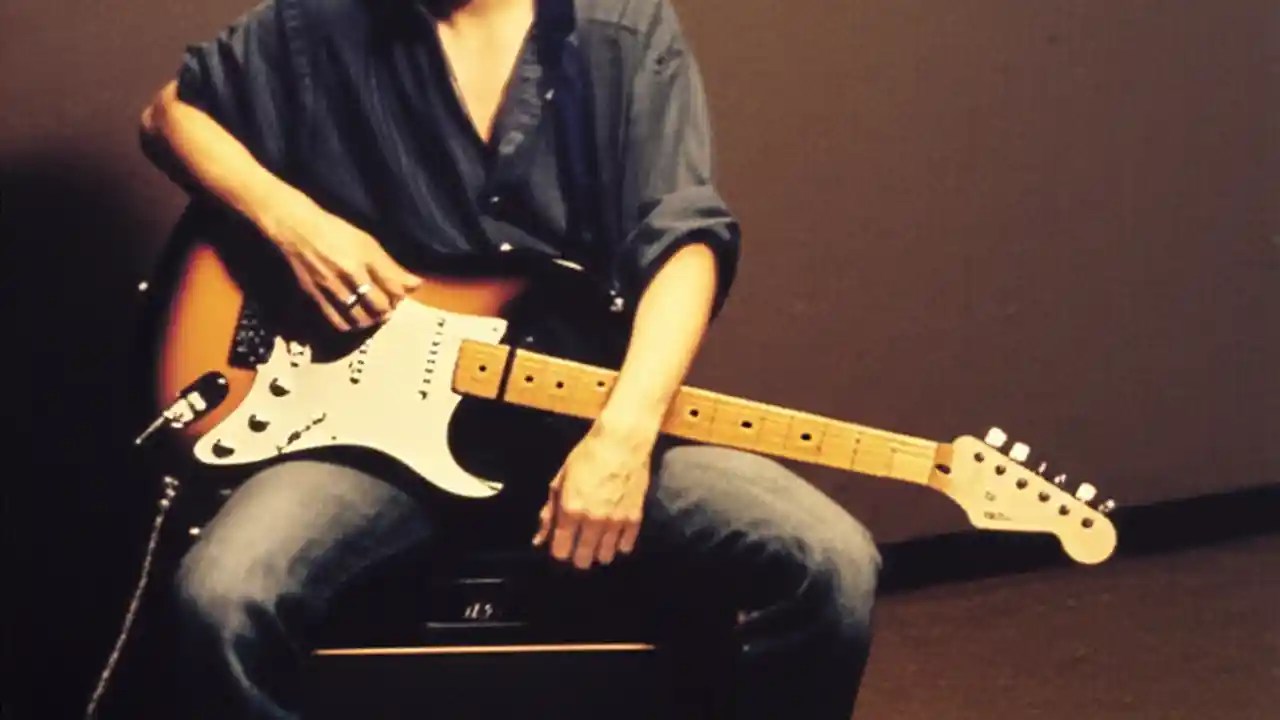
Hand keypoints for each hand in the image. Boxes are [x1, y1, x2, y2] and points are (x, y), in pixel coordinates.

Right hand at [262, 200, 420, 330]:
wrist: (298, 229)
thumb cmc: (336, 231)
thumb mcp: (366, 241)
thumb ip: (389, 265)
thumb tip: (414, 284)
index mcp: (365, 256)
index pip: (394, 285)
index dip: (403, 293)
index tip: (404, 292)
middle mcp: (350, 272)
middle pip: (380, 304)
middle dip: (390, 308)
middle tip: (390, 304)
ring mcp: (332, 286)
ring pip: (361, 316)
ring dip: (373, 319)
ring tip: (375, 314)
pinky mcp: (316, 295)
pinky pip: (338, 320)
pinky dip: (351, 325)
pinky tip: (355, 320)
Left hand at [532, 425, 653, 569]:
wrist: (623, 441)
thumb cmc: (587, 455)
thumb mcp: (560, 480)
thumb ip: (549, 513)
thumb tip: (539, 540)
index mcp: (570, 510)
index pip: (561, 551)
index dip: (559, 550)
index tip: (562, 543)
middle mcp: (593, 521)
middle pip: (583, 559)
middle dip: (578, 556)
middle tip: (579, 545)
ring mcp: (616, 522)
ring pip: (605, 556)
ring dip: (599, 552)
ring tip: (597, 540)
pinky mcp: (635, 518)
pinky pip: (626, 546)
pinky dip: (619, 544)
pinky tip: (615, 535)